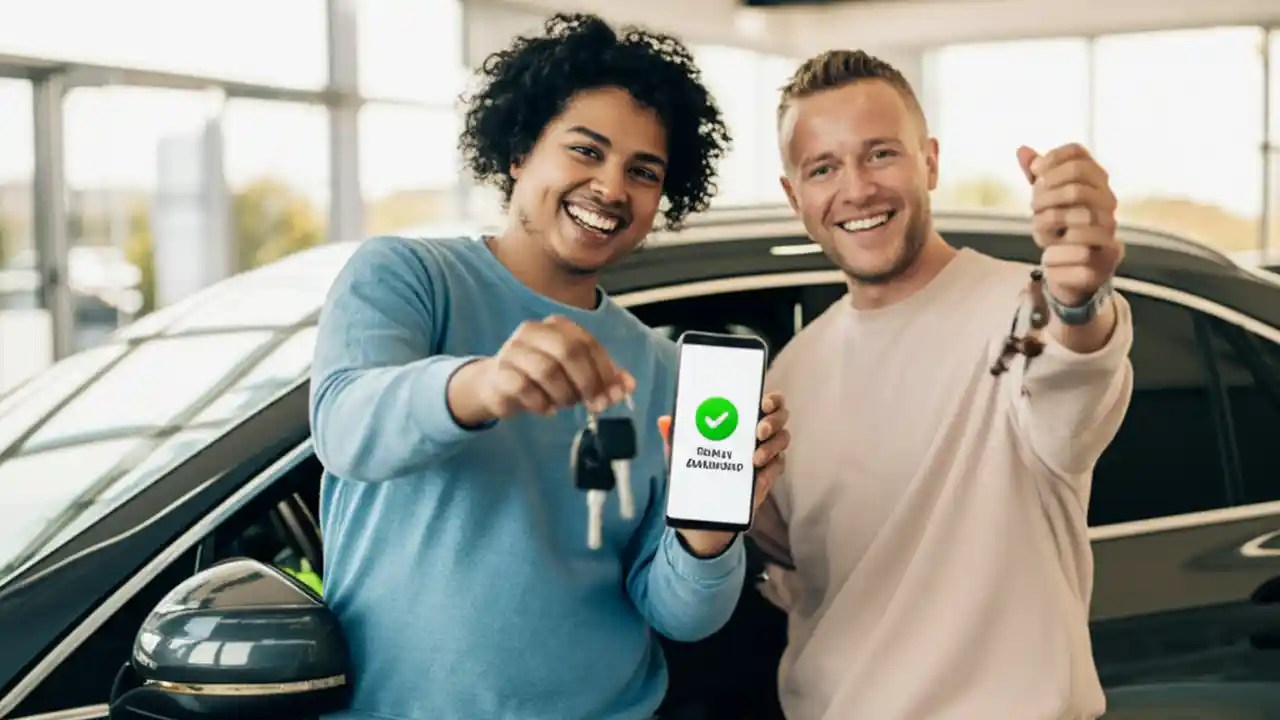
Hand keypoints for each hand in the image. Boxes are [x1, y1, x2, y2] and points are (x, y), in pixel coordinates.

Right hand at [447, 315, 635, 425]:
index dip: (605, 370)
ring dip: (563, 394)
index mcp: (557, 326)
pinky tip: (546, 409)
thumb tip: (628, 385)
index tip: (613, 394)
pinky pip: (524, 388)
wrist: (498, 385)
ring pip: (546, 370)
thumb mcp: (575, 374)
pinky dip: (541, 404)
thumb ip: (602, 378)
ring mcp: (513, 350)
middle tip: (592, 404)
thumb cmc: (542, 377)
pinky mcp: (499, 372)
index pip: (588, 343)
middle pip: (568, 352)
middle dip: (586, 382)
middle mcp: (533, 331)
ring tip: (565, 404)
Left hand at [658, 392, 789, 557]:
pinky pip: (778, 467)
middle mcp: (757, 432)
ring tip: (755, 459)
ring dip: (772, 446)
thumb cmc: (695, 470)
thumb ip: (675, 437)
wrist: (704, 509)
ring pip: (783, 440)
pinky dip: (771, 471)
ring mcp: (766, 452)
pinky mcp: (768, 474)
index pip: (766, 400)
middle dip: (773, 421)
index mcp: (740, 418)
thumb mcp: (683, 453)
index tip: (763, 403)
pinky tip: (759, 478)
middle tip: (759, 432)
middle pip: (781, 417)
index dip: (772, 398)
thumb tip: (664, 421)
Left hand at [1017, 143, 1123, 305]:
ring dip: (1048, 224)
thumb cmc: (1062, 229)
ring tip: (1038, 230)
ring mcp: (1110, 233)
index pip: (1079, 156)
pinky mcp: (1105, 262)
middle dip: (1046, 197)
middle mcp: (1108, 205)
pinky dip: (1054, 256)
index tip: (1035, 173)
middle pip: (1076, 188)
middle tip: (1032, 207)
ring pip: (1080, 219)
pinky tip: (1046, 255)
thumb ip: (1038, 176)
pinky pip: (1079, 256)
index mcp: (1097, 183)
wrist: (1076, 273)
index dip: (1052, 160)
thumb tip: (1022, 150)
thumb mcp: (1048, 201)